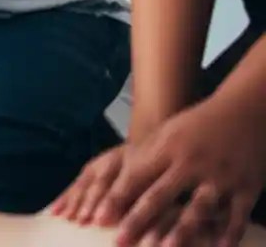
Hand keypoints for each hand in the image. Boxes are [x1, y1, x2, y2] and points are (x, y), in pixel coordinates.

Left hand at [51, 98, 265, 246]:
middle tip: (119, 242)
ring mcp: (220, 176)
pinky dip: (229, 232)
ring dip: (181, 230)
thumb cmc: (195, 126)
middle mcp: (191, 163)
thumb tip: (114, 185)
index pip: (135, 178)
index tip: (97, 219)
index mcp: (167, 149)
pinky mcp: (247, 186)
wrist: (245, 110)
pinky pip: (237, 214)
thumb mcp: (166, 133)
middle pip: (160, 196)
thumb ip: (142, 158)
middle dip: (138, 220)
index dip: (116, 199)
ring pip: (197, 207)